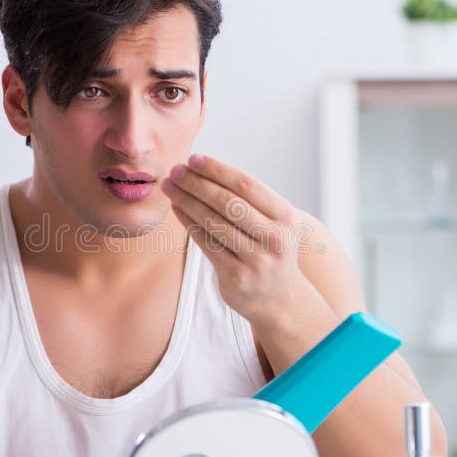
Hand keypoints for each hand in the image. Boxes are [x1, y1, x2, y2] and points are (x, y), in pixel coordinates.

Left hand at [161, 154, 337, 354]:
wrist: (279, 298)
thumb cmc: (269, 248)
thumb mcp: (274, 222)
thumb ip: (249, 199)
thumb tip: (204, 168)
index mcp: (286, 217)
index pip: (246, 186)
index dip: (217, 170)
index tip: (194, 159)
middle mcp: (274, 238)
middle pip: (227, 203)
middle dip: (197, 183)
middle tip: (175, 170)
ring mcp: (256, 260)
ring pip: (213, 223)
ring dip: (187, 201)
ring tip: (170, 186)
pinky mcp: (236, 276)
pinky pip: (206, 244)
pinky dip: (189, 223)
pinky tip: (177, 208)